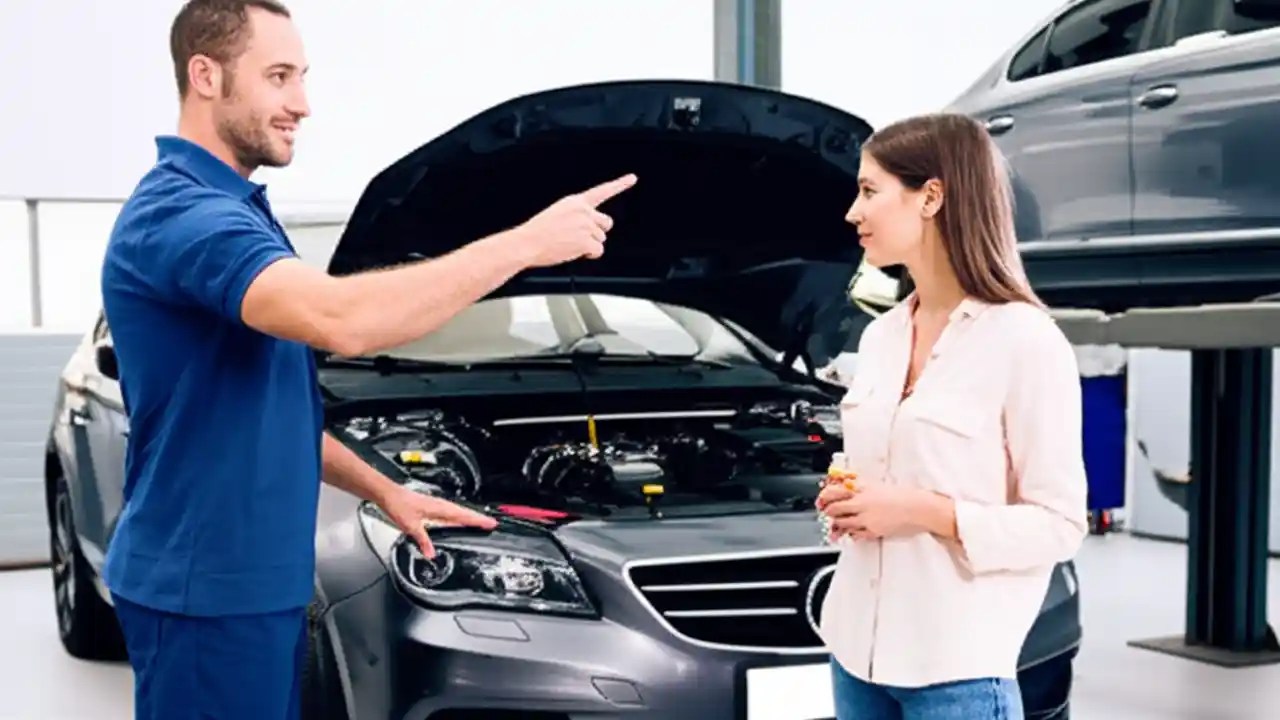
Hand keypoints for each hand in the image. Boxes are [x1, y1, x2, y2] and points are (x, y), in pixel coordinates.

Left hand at [378, 485, 497, 557]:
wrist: (388, 494)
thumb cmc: (398, 505)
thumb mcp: (411, 527)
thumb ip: (423, 541)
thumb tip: (431, 553)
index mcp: (439, 509)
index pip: (463, 516)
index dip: (478, 521)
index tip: (491, 523)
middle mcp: (440, 506)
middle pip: (464, 513)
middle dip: (478, 519)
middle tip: (490, 524)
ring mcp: (435, 506)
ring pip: (457, 512)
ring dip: (468, 518)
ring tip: (478, 523)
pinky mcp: (430, 507)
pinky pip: (449, 513)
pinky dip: (457, 517)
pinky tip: (455, 522)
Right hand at [514, 174, 637, 267]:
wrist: (528, 243)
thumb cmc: (538, 231)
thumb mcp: (558, 213)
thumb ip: (578, 215)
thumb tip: (592, 226)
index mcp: (575, 201)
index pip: (602, 191)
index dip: (619, 184)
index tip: (632, 178)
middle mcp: (584, 211)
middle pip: (606, 223)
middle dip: (597, 231)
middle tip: (581, 236)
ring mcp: (586, 226)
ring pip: (601, 239)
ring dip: (589, 244)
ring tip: (570, 244)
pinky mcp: (587, 241)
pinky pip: (598, 251)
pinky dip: (589, 254)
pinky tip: (575, 251)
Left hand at [821, 481, 933, 541]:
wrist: (919, 508)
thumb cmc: (903, 496)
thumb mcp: (878, 485)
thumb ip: (861, 487)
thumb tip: (846, 487)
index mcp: (863, 488)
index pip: (834, 490)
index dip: (825, 496)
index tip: (822, 498)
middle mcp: (861, 502)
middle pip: (833, 508)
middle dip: (828, 511)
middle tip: (828, 512)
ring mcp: (866, 518)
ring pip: (841, 522)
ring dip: (838, 523)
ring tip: (838, 522)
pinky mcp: (872, 531)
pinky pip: (854, 534)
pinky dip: (851, 532)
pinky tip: (852, 530)